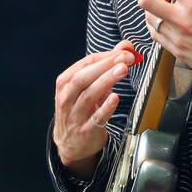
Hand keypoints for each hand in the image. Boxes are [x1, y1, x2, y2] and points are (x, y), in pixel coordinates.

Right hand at [53, 40, 141, 172]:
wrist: (70, 143)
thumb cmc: (80, 109)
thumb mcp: (88, 86)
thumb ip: (106, 66)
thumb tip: (125, 47)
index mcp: (65, 83)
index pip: (85, 64)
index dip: (105, 56)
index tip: (124, 52)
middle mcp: (67, 97)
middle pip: (83, 77)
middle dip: (105, 65)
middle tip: (125, 59)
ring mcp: (75, 114)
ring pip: (89, 95)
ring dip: (106, 81)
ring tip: (122, 70)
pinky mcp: (86, 130)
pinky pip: (96, 118)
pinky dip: (106, 107)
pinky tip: (115, 98)